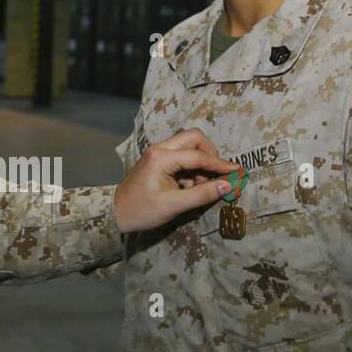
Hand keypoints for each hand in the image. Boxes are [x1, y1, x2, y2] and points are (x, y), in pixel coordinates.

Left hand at [113, 128, 242, 232]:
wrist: (115, 214)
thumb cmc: (141, 211)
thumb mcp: (174, 205)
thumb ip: (203, 194)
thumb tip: (228, 185)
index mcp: (161, 157)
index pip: (198, 155)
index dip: (220, 164)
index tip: (236, 172)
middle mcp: (159, 149)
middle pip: (194, 138)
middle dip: (209, 154)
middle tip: (216, 174)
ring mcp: (158, 152)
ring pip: (188, 146)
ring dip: (200, 163)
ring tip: (198, 187)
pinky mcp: (158, 159)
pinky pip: (181, 156)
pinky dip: (191, 169)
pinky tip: (188, 188)